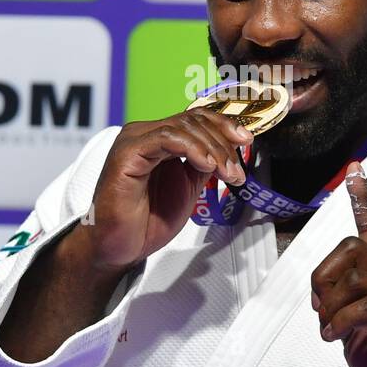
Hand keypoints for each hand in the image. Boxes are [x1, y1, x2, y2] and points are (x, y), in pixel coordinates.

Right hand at [82, 108, 253, 272]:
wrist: (119, 248)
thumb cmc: (145, 221)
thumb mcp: (187, 187)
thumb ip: (203, 165)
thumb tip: (227, 149)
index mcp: (157, 139)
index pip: (195, 118)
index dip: (224, 125)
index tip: (246, 140)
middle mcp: (145, 134)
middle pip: (193, 120)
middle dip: (223, 143)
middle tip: (236, 171)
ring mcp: (134, 141)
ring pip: (183, 126)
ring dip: (213, 149)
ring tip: (226, 173)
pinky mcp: (126, 153)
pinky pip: (165, 138)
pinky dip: (192, 148)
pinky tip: (206, 165)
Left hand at [310, 161, 366, 366]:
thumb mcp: (357, 333)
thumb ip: (342, 308)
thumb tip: (320, 297)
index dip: (365, 199)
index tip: (356, 169)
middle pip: (352, 248)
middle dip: (324, 274)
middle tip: (319, 307)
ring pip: (357, 277)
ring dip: (330, 305)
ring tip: (329, 331)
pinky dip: (342, 320)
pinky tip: (334, 337)